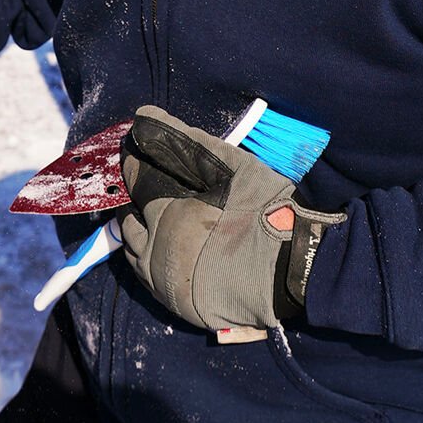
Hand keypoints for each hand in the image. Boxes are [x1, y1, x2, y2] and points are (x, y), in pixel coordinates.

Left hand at [119, 106, 344, 331]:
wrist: (293, 269)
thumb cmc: (264, 209)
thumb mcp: (229, 165)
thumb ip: (183, 141)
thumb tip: (145, 118)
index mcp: (166, 214)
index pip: (135, 183)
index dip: (134, 166)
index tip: (135, 153)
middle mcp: (157, 250)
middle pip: (129, 220)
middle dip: (133, 200)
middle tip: (144, 187)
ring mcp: (165, 282)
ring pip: (134, 252)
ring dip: (138, 231)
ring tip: (151, 216)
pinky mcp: (178, 304)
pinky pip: (149, 280)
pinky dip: (149, 259)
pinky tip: (163, 247)